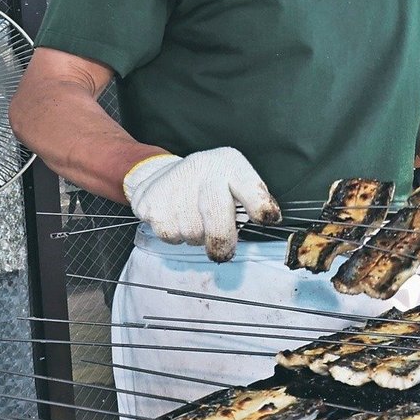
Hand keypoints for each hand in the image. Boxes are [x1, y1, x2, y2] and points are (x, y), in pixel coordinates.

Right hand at [123, 148, 279, 262]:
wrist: (163, 170)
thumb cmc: (212, 182)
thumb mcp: (237, 180)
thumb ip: (254, 201)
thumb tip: (269, 221)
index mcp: (230, 166)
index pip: (248, 187)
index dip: (260, 206)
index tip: (267, 219)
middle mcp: (202, 171)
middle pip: (216, 219)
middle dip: (222, 242)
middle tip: (223, 253)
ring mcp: (173, 185)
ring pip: (192, 234)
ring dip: (196, 236)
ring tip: (194, 218)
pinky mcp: (150, 202)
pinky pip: (169, 236)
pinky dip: (175, 235)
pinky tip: (176, 218)